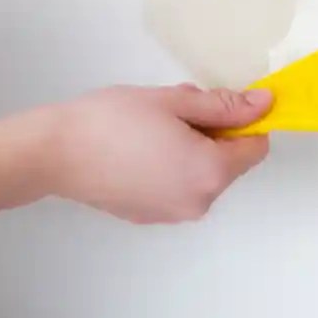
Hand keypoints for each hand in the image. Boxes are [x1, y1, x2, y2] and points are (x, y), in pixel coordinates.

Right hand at [42, 84, 271, 223]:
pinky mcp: (150, 216)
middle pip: (229, 163)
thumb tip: (263, 104)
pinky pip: (177, 187)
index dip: (246, 122)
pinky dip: (170, 167)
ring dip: (191, 149)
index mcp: (210, 173)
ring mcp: (173, 214)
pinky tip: (139, 150)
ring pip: (202, 175)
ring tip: (152, 129)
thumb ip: (224, 105)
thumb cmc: (110, 121)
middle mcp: (198, 202)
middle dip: (213, 134)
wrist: (53, 153)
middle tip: (174, 111)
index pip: (255, 148)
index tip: (220, 104)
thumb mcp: (174, 101)